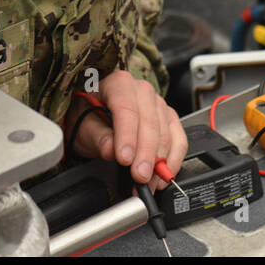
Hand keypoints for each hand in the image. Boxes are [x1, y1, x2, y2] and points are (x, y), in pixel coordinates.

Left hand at [64, 71, 186, 192]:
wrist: (97, 121)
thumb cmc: (90, 119)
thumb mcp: (85, 128)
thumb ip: (98, 137)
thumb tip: (111, 149)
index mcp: (118, 84)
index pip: (126, 107)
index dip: (127, 135)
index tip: (124, 158)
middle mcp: (142, 90)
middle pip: (149, 121)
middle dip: (145, 153)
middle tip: (139, 175)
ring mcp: (158, 105)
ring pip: (166, 132)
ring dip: (159, 162)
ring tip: (148, 181)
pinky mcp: (169, 120)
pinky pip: (179, 140)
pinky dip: (173, 160)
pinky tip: (162, 176)